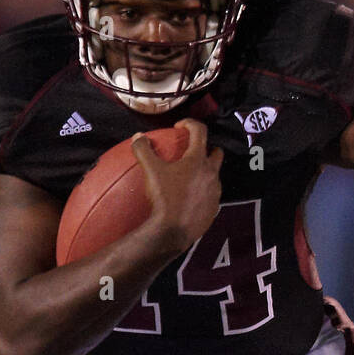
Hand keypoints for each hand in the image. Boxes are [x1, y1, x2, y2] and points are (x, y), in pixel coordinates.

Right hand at [131, 119, 222, 253]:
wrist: (173, 231)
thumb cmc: (164, 198)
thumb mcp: (151, 171)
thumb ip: (143, 150)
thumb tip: (137, 137)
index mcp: (198, 160)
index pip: (200, 131)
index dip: (190, 123)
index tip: (180, 127)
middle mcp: (212, 173)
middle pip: (216, 152)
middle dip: (207, 148)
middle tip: (191, 152)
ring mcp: (215, 192)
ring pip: (215, 175)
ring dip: (206, 171)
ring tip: (189, 176)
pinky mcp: (214, 208)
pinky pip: (211, 194)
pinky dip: (203, 190)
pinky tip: (190, 196)